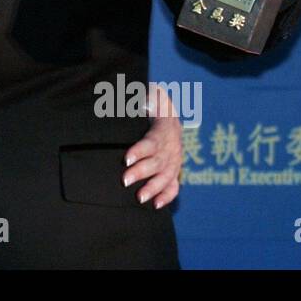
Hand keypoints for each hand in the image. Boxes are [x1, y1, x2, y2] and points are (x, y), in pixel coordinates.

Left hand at [123, 86, 182, 208]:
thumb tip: (139, 99)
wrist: (169, 115)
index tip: (126, 159)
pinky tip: (155, 205)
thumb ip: (143, 97)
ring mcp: (175, 160)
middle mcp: (171, 146)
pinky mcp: (174, 170)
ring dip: (153, 187)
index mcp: (163, 129)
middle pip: (157, 162)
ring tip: (140, 197)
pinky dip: (167, 196)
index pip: (152, 142)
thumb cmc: (151, 104)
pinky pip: (174, 185)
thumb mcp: (148, 95)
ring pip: (166, 176)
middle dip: (141, 172)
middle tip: (124, 180)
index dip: (140, 151)